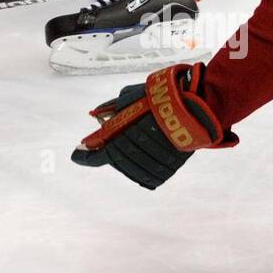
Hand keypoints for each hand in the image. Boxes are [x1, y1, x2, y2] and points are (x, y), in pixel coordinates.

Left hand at [71, 63, 235, 188]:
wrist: (197, 104)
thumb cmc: (162, 97)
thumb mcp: (133, 96)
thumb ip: (112, 107)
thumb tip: (94, 114)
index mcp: (128, 133)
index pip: (101, 154)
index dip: (86, 157)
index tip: (75, 156)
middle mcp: (141, 151)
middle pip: (118, 160)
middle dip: (111, 151)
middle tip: (109, 144)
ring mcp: (156, 161)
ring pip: (133, 170)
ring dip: (126, 161)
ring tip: (130, 148)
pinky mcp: (170, 167)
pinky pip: (150, 176)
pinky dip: (141, 170)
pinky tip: (141, 160)